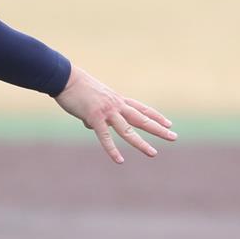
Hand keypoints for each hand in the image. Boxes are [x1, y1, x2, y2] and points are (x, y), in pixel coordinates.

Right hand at [54, 66, 175, 163]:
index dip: (156, 117)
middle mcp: (117, 105)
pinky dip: (112, 149)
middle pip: (142, 119)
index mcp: (118, 100)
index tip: (169, 123)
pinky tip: (120, 160)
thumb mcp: (93, 99)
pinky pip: (105, 137)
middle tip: (174, 137)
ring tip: (153, 153)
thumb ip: (95, 114)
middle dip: (159, 129)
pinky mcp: (94, 117)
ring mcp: (107, 112)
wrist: (65, 78)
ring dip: (141, 143)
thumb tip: (90, 126)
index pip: (142, 109)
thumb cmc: (77, 87)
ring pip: (128, 130)